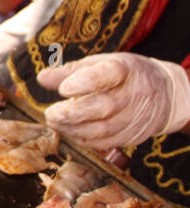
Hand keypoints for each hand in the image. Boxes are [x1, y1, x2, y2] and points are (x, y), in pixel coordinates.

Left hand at [38, 53, 189, 148]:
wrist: (166, 96)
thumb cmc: (125, 76)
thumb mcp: (102, 63)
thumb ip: (71, 71)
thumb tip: (42, 78)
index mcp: (126, 69)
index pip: (108, 74)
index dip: (85, 82)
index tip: (64, 89)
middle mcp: (134, 94)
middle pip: (104, 106)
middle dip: (73, 113)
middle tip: (51, 114)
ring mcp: (135, 118)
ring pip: (103, 129)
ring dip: (74, 129)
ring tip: (55, 123)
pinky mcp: (132, 136)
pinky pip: (106, 143)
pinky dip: (85, 140)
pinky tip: (70, 134)